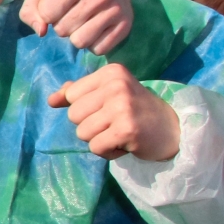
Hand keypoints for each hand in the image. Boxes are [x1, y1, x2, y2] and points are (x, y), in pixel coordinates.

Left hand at [20, 0, 130, 53]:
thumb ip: (30, 10)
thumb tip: (41, 32)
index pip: (47, 13)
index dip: (47, 14)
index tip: (57, 5)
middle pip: (63, 30)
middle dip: (61, 25)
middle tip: (71, 13)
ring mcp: (116, 10)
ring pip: (80, 42)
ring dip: (76, 36)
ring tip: (82, 22)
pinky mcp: (125, 26)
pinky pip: (98, 50)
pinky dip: (93, 43)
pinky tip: (96, 28)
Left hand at [48, 63, 179, 160]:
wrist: (173, 129)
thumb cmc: (135, 111)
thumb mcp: (108, 94)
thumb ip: (79, 94)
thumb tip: (51, 100)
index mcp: (111, 72)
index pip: (71, 95)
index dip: (84, 109)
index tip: (107, 109)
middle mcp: (116, 85)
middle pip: (73, 115)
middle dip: (90, 126)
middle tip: (114, 123)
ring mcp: (122, 106)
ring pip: (82, 133)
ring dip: (99, 140)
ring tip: (120, 133)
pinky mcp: (126, 129)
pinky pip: (95, 147)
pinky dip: (107, 152)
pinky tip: (125, 143)